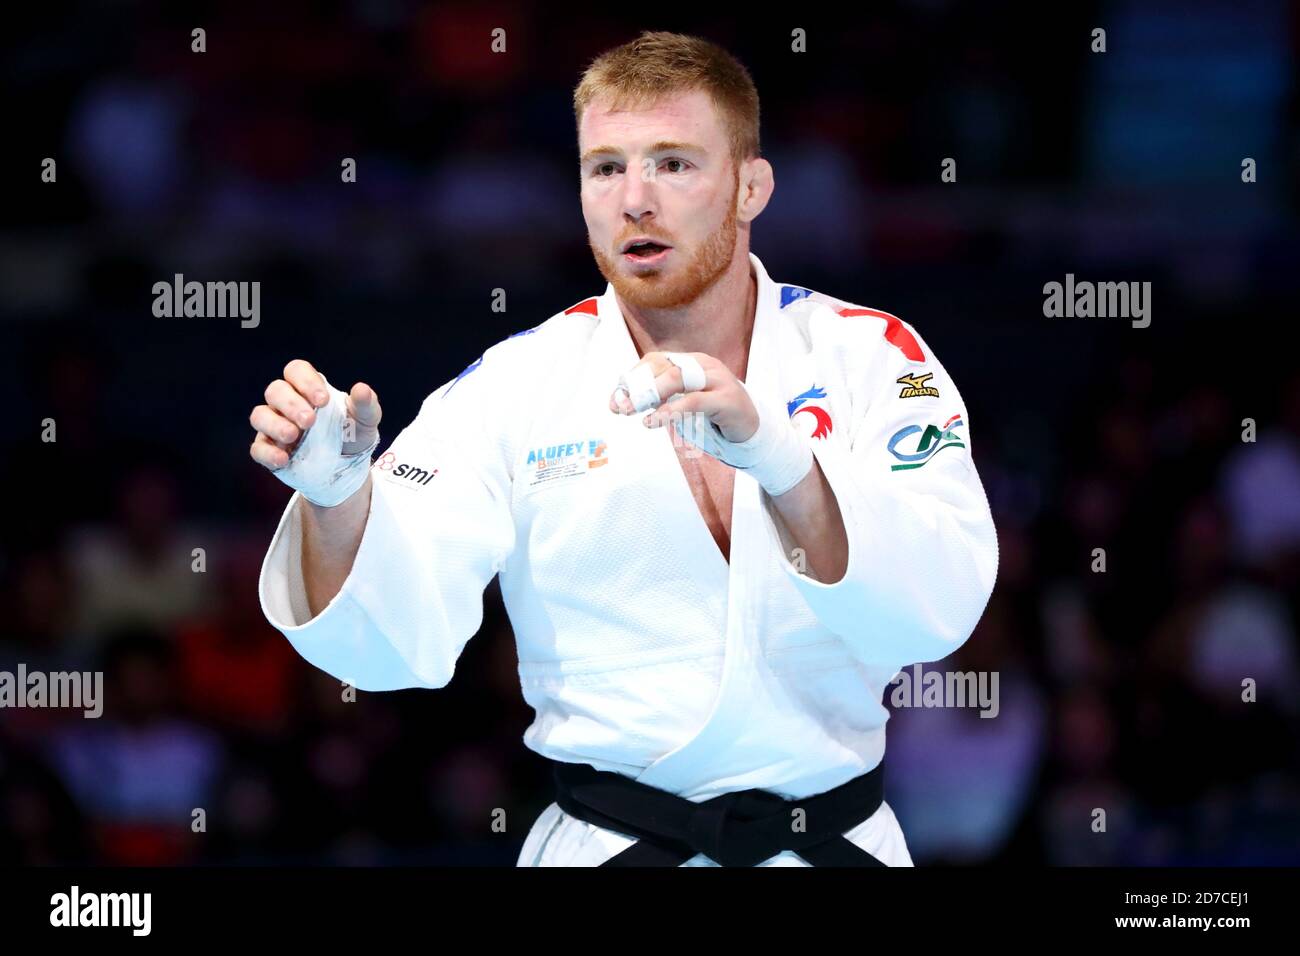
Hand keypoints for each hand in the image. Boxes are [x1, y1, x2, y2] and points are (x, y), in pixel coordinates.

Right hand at [249, 359, 382, 505]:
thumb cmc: (353, 432)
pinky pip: (258, 448)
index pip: (296, 371)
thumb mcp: (366, 419)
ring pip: (260, 416)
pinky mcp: (269, 449)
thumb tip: (361, 389)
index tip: (323, 400)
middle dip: (291, 404)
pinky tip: (283, 459)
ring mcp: (274, 425)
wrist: (348, 465)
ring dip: (274, 424)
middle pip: (275, 391)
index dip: (306, 382)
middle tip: (309, 421)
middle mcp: (286, 403)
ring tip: (293, 436)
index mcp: (308, 388)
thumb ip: (365, 404)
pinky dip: (267, 453)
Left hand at [608, 351, 757, 440]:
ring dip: (651, 395)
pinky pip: (694, 400)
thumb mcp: (681, 403)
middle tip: (622, 410)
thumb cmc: (711, 415)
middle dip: (638, 388)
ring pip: (677, 378)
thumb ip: (656, 400)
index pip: (655, 361)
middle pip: (664, 367)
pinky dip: (670, 411)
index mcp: (691, 361)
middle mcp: (703, 365)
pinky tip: (654, 422)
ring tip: (635, 415)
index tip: (615, 402)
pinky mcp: (727, 398)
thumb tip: (620, 403)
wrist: (751, 427)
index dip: (632, 379)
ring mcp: (718, 379)